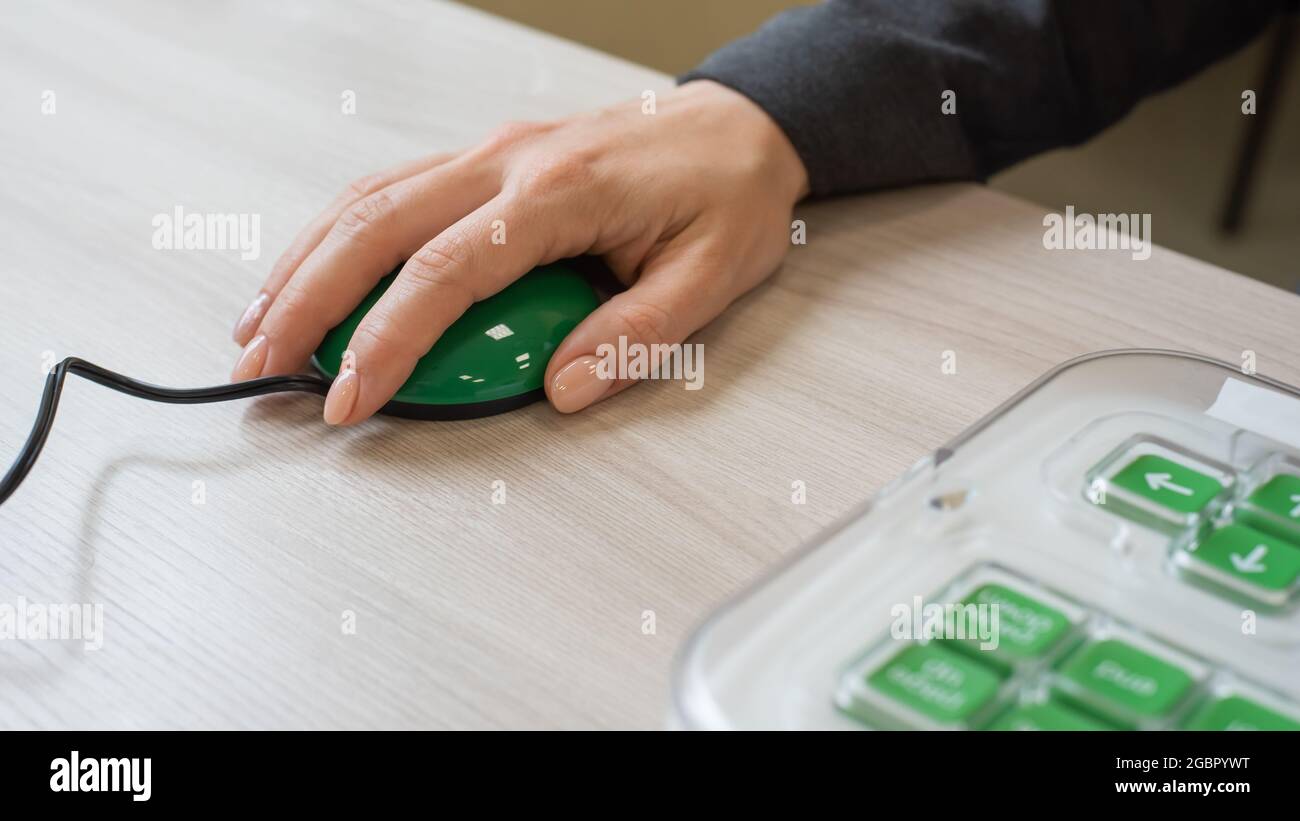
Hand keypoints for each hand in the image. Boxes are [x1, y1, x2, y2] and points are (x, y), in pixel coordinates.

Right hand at [231, 80, 808, 423]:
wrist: (738, 127)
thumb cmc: (726, 197)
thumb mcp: (709, 277)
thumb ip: (634, 337)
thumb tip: (560, 390)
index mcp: (561, 192)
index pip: (445, 271)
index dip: (385, 341)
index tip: (347, 398)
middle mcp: (509, 161)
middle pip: (376, 226)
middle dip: (306, 301)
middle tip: (259, 367)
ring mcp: (489, 151)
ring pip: (368, 200)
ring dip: (305, 263)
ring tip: (259, 326)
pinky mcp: (484, 157)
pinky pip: (391, 189)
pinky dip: (337, 235)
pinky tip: (311, 273)